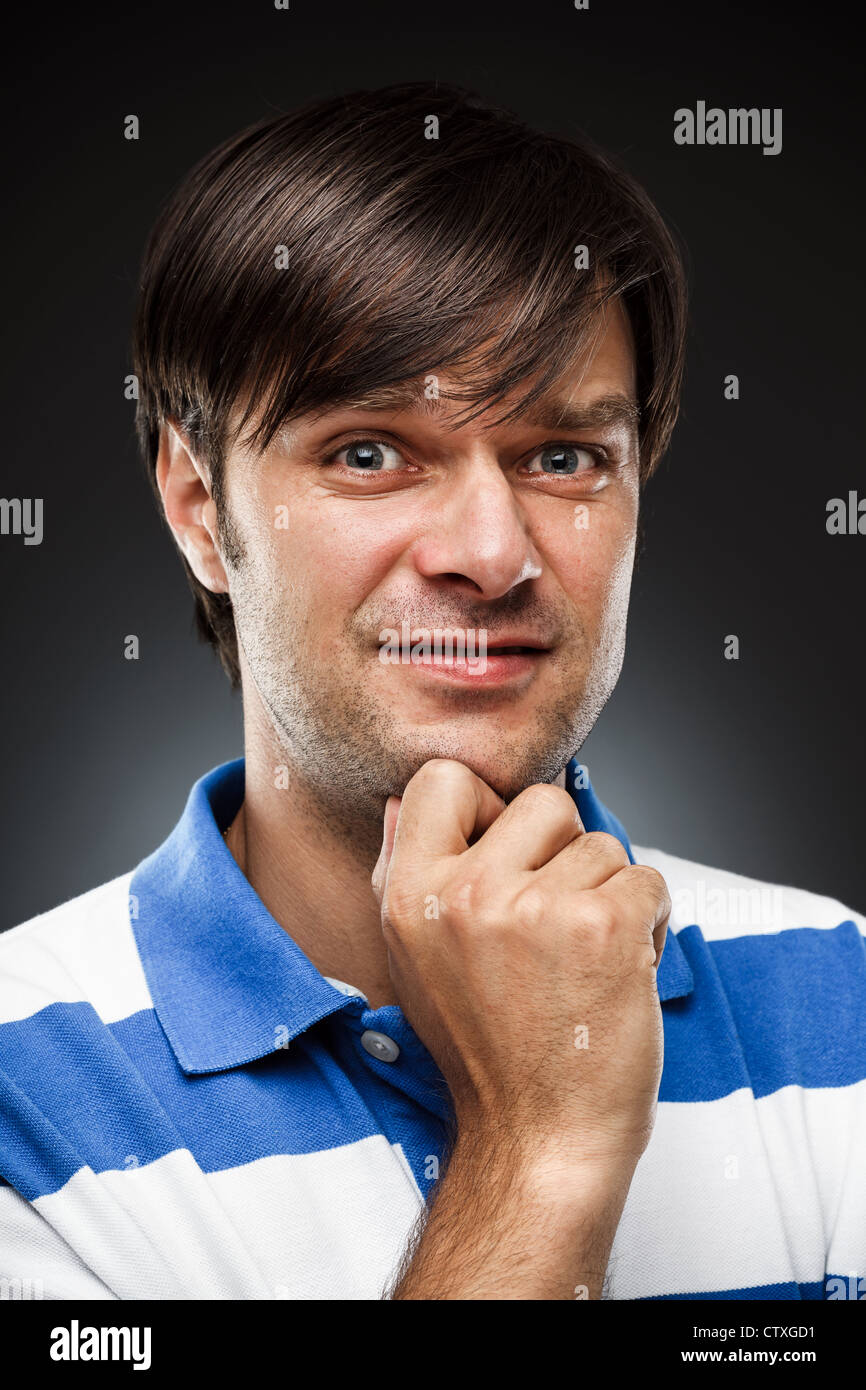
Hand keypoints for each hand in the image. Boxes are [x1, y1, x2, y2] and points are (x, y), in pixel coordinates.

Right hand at [372, 759, 670, 1173]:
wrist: (538, 1140)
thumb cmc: (483, 1050)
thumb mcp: (414, 960)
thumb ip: (406, 873)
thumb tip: (403, 801)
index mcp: (411, 895)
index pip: (445, 777)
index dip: (487, 806)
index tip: (506, 853)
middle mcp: (466, 894)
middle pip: (542, 802)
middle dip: (564, 852)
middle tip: (554, 923)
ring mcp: (537, 909)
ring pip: (602, 845)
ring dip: (609, 894)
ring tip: (583, 960)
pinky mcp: (604, 928)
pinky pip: (647, 879)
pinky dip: (649, 920)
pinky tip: (620, 969)